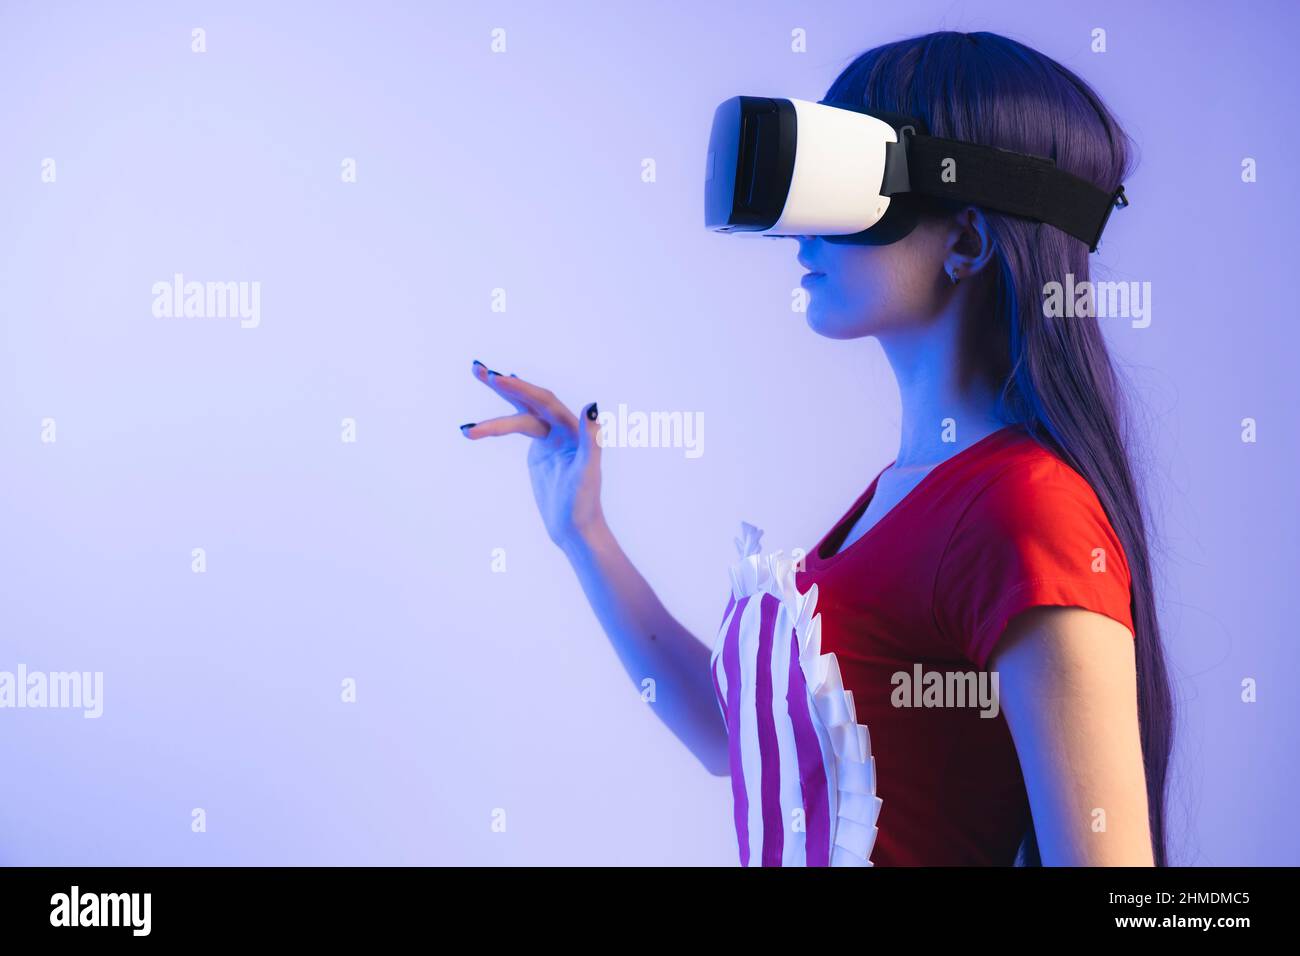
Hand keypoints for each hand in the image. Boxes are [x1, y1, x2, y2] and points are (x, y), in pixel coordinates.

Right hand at [460, 360, 603, 546]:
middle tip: (476, 368)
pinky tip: (497, 404)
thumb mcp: (587, 470)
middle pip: (530, 400)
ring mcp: (550, 439)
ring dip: (499, 401)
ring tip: (473, 388)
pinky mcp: (540, 451)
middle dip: (504, 385)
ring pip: (521, 413)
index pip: (543, 402)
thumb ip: (591, 437)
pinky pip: (520, 427)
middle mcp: (563, 429)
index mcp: (573, 429)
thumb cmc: (583, 503)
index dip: (521, 389)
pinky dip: (504, 418)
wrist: (576, 528)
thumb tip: (591, 405)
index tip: (497, 379)